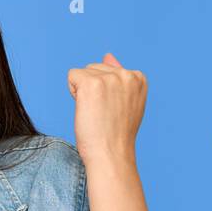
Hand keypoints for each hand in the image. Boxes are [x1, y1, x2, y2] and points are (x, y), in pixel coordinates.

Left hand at [66, 51, 146, 165]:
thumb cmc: (116, 134)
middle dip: (93, 89)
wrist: (111, 155)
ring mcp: (110, 78)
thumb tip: (108, 55)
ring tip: (95, 113)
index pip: (109, 71)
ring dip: (83, 92)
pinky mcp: (91, 83)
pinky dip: (73, 92)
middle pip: (95, 68)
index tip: (113, 111)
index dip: (105, 92)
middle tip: (102, 114)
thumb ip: (118, 77)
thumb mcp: (125, 102)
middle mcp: (127, 74)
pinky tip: (85, 109)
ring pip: (83, 73)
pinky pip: (72, 76)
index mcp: (139, 78)